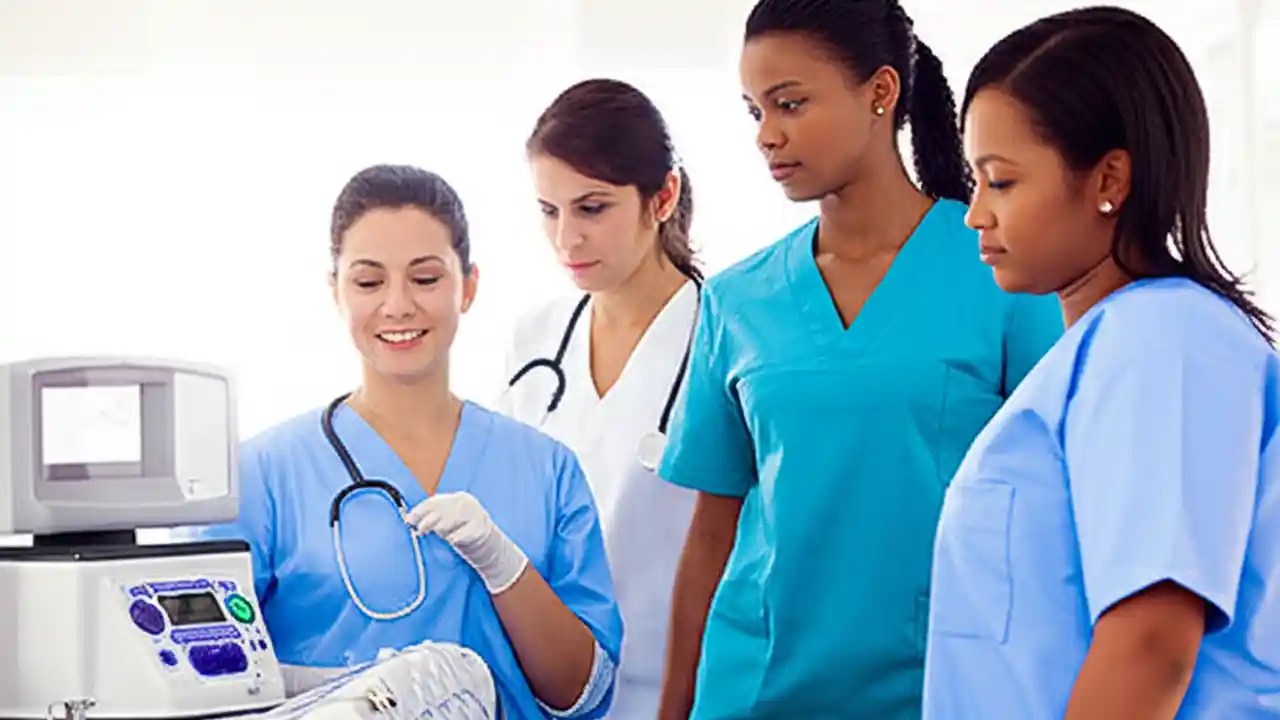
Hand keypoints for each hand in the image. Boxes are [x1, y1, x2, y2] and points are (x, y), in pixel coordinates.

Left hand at [405, 492, 528, 594]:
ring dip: (440, 530)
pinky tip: (452, 539)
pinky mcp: (479, 530)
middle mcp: (467, 504)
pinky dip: (453, 538)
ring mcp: (475, 516)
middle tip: (421, 530)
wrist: (487, 541)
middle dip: (427, 522)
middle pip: (440, 511)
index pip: (435, 501)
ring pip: (448, 522)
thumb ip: (432, 516)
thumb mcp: (448, 518)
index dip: (420, 511)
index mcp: (458, 498)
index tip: (409, 520)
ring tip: (441, 534)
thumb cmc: (461, 529)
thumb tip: (408, 518)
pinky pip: (458, 536)